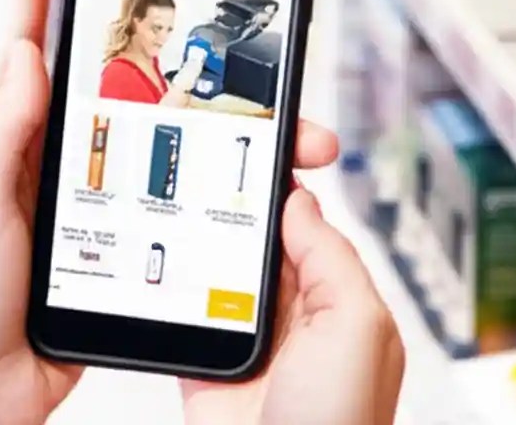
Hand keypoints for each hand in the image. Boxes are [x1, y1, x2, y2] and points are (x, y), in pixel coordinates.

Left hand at [0, 0, 346, 424]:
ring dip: (219, 118)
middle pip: (121, 73)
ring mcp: (89, 188)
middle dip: (175, 42)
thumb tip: (25, 48)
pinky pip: (172, 185)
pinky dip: (215, 173)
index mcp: (12, 128)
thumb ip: (2, 127)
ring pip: (163, 130)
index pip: (30, 27)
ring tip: (276, 123)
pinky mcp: (117, 232)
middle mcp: (54, 148)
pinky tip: (252, 177)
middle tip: (227, 25)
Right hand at [180, 188, 404, 424]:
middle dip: (234, 213)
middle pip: (259, 246)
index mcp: (339, 303)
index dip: (284, 189)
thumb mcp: (357, 327)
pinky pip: (185, 315)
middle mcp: (296, 320)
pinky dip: (171, 293)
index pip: (309, 228)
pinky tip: (158, 264)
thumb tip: (301, 204)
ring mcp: (249, 343)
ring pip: (218, 273)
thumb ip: (332, 259)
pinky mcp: (208, 366)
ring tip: (175, 205)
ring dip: (200, 248)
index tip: (256, 149)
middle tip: (204, 170)